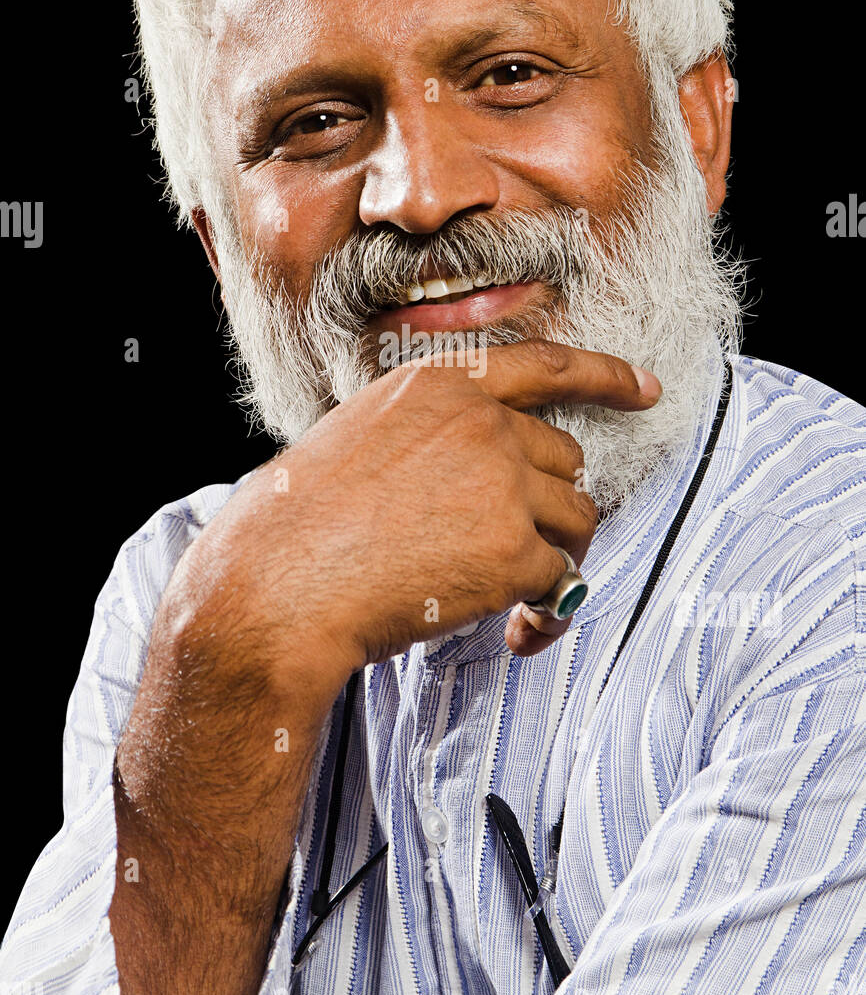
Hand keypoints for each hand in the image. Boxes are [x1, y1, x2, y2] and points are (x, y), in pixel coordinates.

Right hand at [188, 340, 659, 678]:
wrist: (276, 584)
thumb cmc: (300, 523)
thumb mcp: (362, 438)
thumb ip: (432, 436)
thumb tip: (496, 474)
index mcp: (438, 384)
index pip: (545, 363)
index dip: (606, 376)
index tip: (646, 388)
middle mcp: (481, 422)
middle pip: (566, 457)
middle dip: (548, 504)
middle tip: (513, 550)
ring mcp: (502, 481)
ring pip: (578, 515)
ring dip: (556, 555)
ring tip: (514, 595)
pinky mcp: (513, 548)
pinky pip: (562, 578)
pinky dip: (544, 611)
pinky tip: (510, 632)